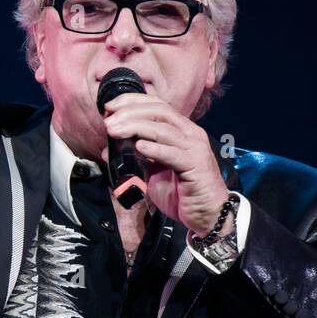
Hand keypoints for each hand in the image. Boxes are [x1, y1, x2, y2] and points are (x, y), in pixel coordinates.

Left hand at [100, 93, 230, 233]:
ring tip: (114, 131)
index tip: (108, 107)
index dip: (132, 101)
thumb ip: (135, 158)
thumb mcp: (153, 171)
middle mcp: (190, 133)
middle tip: (108, 121)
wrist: (208, 215)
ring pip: (163, 129)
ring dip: (135, 127)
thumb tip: (108, 150)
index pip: (157, 105)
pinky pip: (173, 153)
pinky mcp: (196, 166)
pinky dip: (155, 148)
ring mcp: (195, 148)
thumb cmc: (182, 193)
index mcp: (181, 130)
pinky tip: (139, 146)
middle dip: (130, 112)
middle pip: (159, 111)